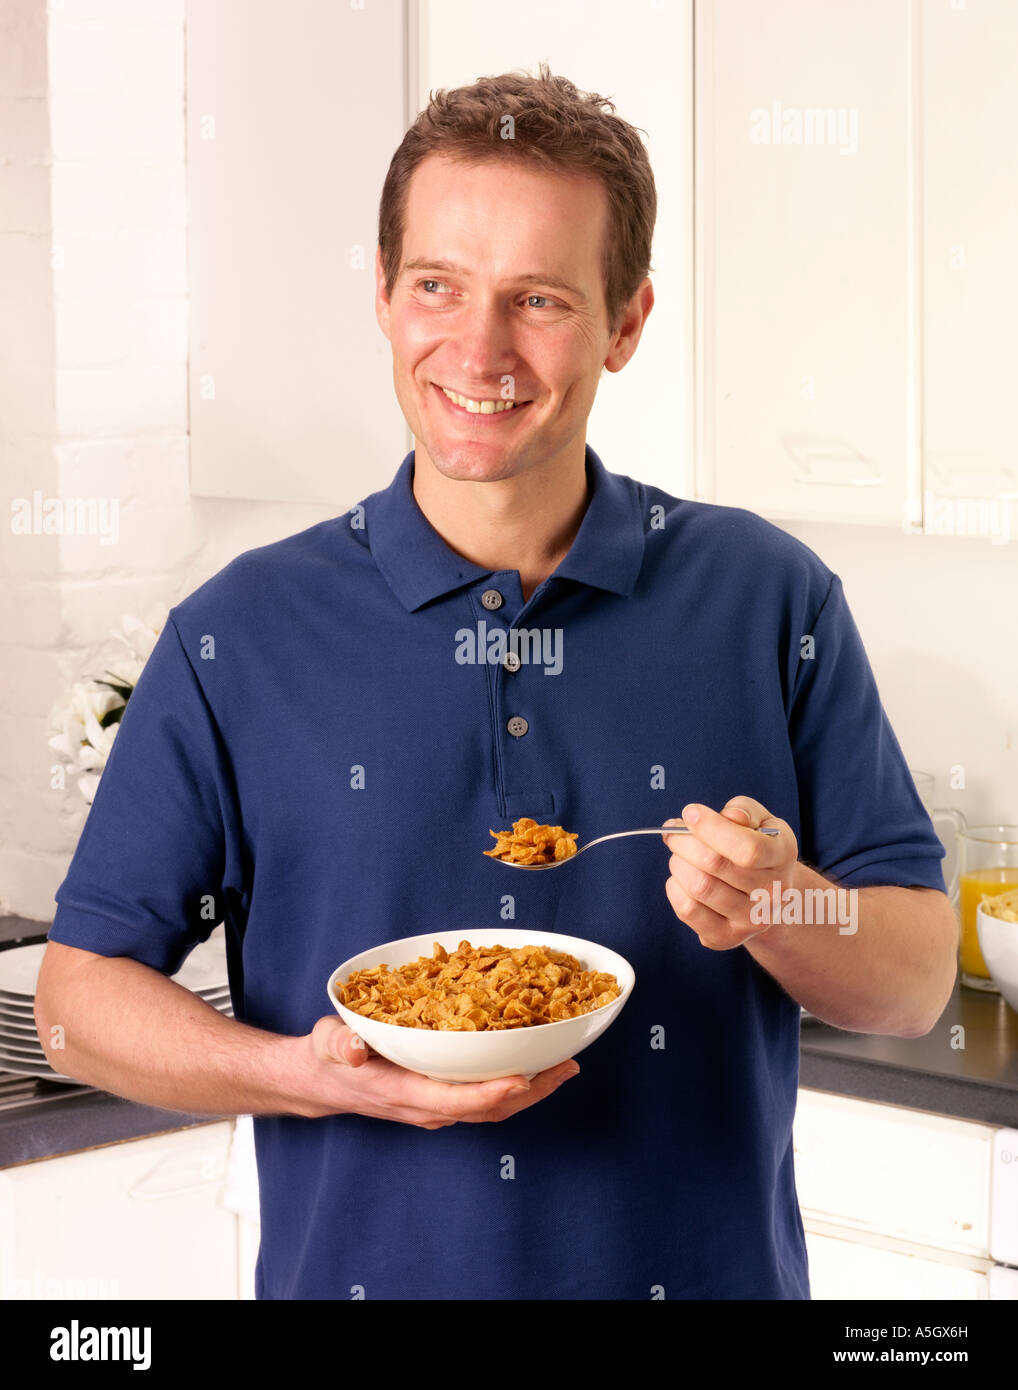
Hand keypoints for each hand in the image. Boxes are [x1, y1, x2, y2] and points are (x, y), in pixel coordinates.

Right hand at [296, 1017, 579, 1127]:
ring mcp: (436, 1107)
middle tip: (567, 1066)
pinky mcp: (441, 1098)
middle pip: (487, 1110)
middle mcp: (425, 1107)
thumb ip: (339, 1043)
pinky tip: (534, 1064)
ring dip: (531, 1091)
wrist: (323, 1080)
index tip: (524, 1078)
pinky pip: (484, 1098)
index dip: (492, 1092)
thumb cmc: (328, 1057)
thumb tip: (353, 1049)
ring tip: (565, 1066)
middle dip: (531, 1092)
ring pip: (491, 1108)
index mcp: (403, 1093)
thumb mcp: (328, 1043)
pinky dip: (514, 1085)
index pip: (455, 1101)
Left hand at [662, 796, 799, 948]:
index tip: (690, 813)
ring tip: (680, 854)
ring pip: (698, 886)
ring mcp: (750, 920)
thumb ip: (745, 811)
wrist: (769, 896)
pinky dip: (674, 887)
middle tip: (674, 833)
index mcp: (782, 857)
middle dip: (683, 841)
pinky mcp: (724, 938)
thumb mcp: (761, 821)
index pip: (747, 848)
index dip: (711, 827)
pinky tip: (682, 877)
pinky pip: (687, 909)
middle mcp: (772, 893)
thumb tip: (731, 815)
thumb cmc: (758, 848)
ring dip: (678, 862)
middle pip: (715, 864)